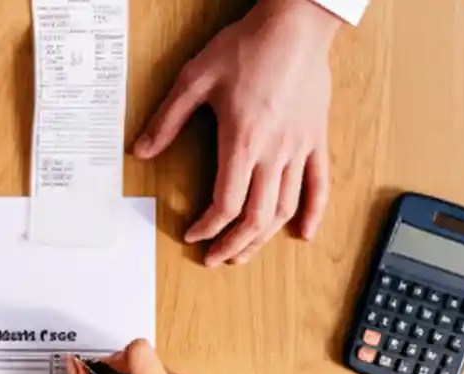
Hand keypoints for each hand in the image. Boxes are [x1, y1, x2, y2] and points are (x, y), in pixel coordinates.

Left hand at [133, 0, 340, 266]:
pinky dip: (313, 214)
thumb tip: (143, 150)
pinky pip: (320, 185)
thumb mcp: (195, 79)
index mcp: (242, 141)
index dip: (208, 228)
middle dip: (233, 245)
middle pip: (257, 217)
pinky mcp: (316, 139)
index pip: (226, 204)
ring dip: (264, 238)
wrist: (295, 25)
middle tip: (215, 259)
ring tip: (245, 252)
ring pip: (286, 208)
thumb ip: (167, 120)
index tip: (193, 235)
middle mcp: (273, 152)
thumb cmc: (247, 47)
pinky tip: (303, 234)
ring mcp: (299, 148)